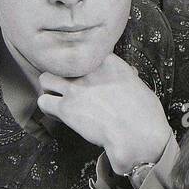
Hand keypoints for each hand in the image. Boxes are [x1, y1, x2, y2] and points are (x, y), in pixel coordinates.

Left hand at [37, 54, 171, 176]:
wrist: (138, 133)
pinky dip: (48, 109)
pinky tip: (59, 117)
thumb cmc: (146, 115)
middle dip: (62, 75)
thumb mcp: (140, 86)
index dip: (82, 68)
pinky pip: (43, 102)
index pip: (85, 55)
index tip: (87, 79)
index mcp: (109, 62)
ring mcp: (75, 88)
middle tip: (67, 89)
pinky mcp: (66, 108)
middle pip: (62, 64)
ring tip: (58, 100)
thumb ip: (129, 77)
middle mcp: (88, 71)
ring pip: (45, 79)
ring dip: (50, 89)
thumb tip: (131, 74)